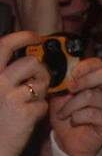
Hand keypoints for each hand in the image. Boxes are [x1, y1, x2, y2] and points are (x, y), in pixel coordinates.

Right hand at [0, 31, 49, 155]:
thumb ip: (7, 75)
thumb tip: (29, 60)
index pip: (4, 45)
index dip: (22, 37)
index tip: (35, 36)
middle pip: (31, 63)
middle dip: (41, 71)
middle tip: (40, 81)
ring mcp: (11, 97)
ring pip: (41, 82)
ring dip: (43, 91)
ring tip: (33, 101)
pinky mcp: (24, 112)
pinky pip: (43, 105)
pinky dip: (40, 112)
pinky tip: (29, 118)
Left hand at [49, 58, 101, 155]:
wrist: (67, 141)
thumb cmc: (65, 117)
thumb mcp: (59, 95)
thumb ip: (62, 82)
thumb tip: (60, 70)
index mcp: (96, 82)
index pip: (99, 64)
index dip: (86, 65)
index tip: (71, 73)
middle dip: (84, 79)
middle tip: (69, 88)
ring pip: (92, 96)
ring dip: (72, 104)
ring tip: (62, 112)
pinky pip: (93, 114)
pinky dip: (77, 117)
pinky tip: (72, 121)